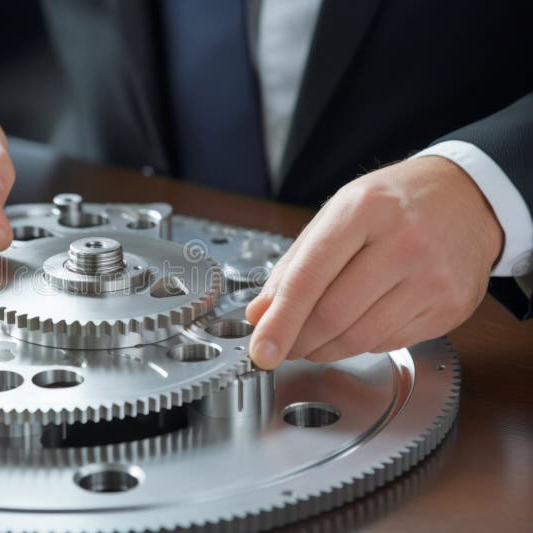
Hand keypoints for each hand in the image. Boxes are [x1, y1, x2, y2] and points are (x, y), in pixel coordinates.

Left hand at [246, 156, 502, 367]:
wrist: (466, 198)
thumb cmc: (394, 203)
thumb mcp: (337, 214)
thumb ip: (294, 265)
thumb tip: (260, 313)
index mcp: (365, 210)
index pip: (309, 278)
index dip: (280, 321)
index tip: (261, 350)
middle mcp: (405, 242)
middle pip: (334, 315)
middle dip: (298, 340)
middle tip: (282, 346)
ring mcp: (433, 278)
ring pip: (361, 339)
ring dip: (325, 349)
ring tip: (312, 340)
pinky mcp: (450, 308)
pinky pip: (389, 342)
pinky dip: (361, 343)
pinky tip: (357, 325)